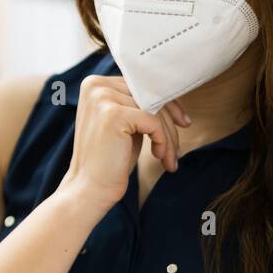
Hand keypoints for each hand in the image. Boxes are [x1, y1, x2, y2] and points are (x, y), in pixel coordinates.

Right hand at [58, 75, 189, 212]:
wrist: (90, 188)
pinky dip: (162, 141)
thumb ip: (138, 104)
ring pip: (155, 110)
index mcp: (94, 83)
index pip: (142, 86)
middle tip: (176, 149)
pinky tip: (159, 157)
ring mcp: (102, 98)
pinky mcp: (112, 114)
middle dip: (169, 124)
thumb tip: (172, 95)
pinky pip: (153, 122)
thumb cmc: (110, 159)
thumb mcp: (125, 123)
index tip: (182, 123)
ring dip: (168, 137)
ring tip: (168, 158)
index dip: (166, 105)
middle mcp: (95, 86)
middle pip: (150, 97)